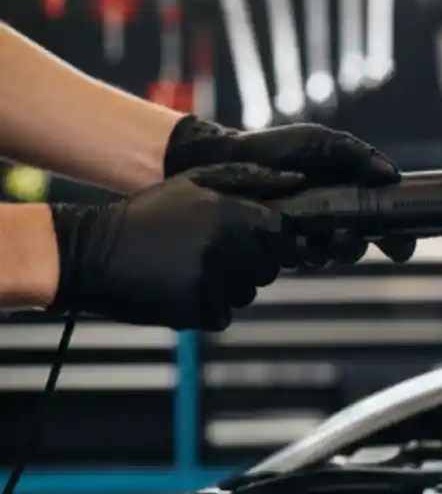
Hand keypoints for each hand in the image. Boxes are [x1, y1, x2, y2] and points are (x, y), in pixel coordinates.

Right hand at [48, 164, 303, 330]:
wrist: (93, 252)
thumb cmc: (149, 214)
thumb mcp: (194, 182)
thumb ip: (249, 178)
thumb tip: (297, 179)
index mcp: (230, 213)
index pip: (282, 236)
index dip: (274, 242)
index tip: (257, 243)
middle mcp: (226, 245)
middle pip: (268, 268)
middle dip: (249, 265)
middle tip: (211, 254)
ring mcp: (211, 279)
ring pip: (245, 294)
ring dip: (227, 287)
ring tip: (190, 268)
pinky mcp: (195, 309)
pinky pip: (221, 315)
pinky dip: (206, 307)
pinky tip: (180, 287)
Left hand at [163, 116, 415, 264]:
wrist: (224, 162)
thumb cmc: (271, 147)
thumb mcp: (320, 140)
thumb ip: (357, 153)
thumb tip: (392, 174)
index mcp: (347, 189)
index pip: (383, 217)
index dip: (397, 236)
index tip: (401, 247)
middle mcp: (332, 214)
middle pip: (362, 242)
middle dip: (359, 244)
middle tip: (347, 236)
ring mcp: (309, 231)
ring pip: (336, 254)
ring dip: (333, 250)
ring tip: (320, 236)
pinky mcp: (284, 246)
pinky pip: (306, 259)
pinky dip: (307, 252)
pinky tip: (297, 239)